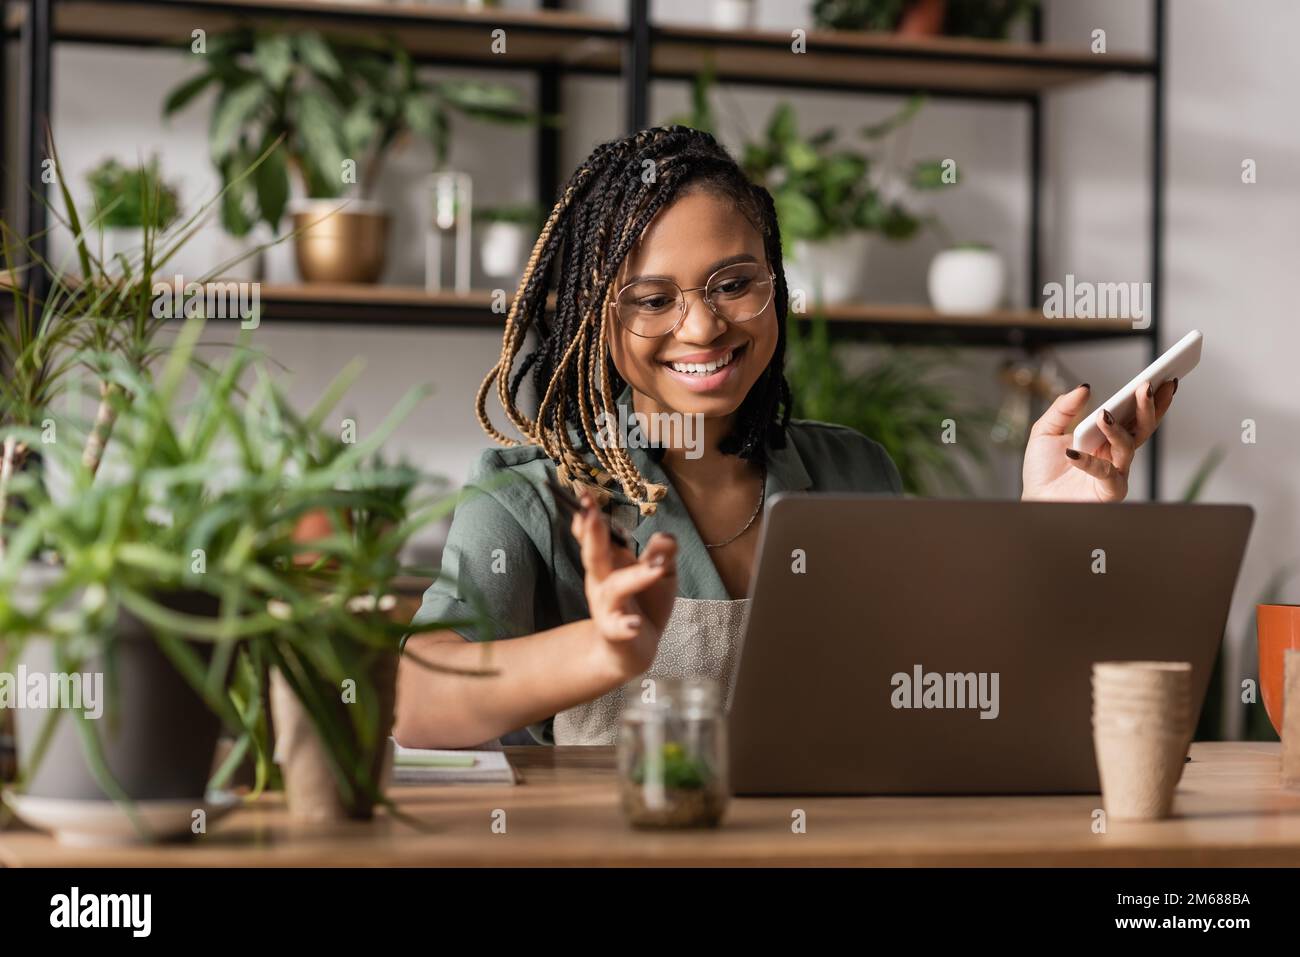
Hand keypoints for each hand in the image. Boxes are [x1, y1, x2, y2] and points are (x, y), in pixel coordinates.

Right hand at [572, 492, 676, 678]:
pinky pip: (618, 627)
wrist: (634, 648)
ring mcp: (606, 606)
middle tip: (590, 514)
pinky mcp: (615, 631)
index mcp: (608, 561)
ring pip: (615, 588)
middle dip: (592, 535)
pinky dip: (625, 626)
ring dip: (634, 577)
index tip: (584, 493)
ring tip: (656, 568)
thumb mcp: (662, 572)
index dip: (588, 516)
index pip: (594, 535)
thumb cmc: (645, 603)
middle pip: (594, 555)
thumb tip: (665, 536)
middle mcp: (601, 580)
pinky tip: (634, 625)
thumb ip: (664, 552)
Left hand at [1021, 379, 1176, 502]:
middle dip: (1147, 406)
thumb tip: (1084, 388)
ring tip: (1103, 415)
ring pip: (1128, 447)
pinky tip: (1073, 452)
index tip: (1160, 376)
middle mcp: (1116, 453)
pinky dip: (1089, 462)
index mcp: (1107, 437)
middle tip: (1147, 386)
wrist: (1034, 499)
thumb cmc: (1043, 470)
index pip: (1134, 415)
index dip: (1149, 398)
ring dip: (1117, 430)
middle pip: (1142, 428)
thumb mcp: (1046, 431)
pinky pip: (1105, 474)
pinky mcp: (1108, 491)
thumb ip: (1063, 408)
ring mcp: (1116, 472)